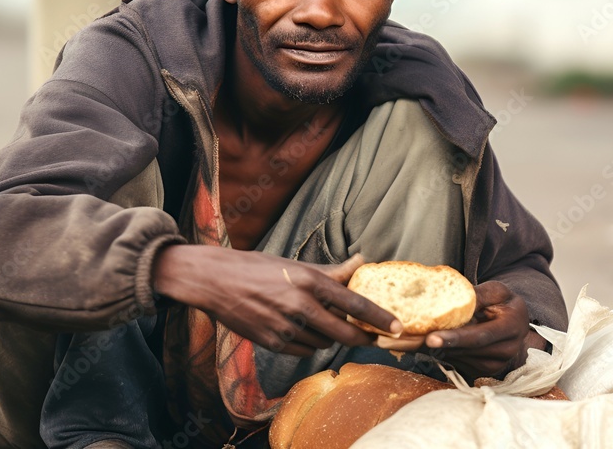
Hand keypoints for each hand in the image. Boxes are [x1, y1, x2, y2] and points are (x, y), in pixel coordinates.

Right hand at [153, 246, 400, 356]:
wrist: (215, 281)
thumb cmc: (257, 268)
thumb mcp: (295, 264)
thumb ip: (331, 270)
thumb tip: (361, 261)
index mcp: (308, 281)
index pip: (353, 303)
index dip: (378, 317)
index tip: (397, 327)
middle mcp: (300, 306)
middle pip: (343, 332)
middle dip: (362, 338)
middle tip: (372, 337)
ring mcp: (285, 327)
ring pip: (323, 342)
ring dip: (329, 337)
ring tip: (319, 321)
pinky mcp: (273, 342)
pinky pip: (303, 350)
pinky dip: (308, 343)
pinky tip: (298, 329)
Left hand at [424, 280, 544, 379]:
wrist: (517, 326)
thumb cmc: (504, 304)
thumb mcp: (497, 291)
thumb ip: (478, 295)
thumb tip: (452, 298)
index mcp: (512, 326)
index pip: (479, 336)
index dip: (455, 338)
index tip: (431, 338)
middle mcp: (507, 350)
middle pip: (467, 350)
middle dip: (438, 345)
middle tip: (412, 341)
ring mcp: (496, 364)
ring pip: (459, 358)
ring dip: (436, 350)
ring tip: (414, 340)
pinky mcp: (485, 371)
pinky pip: (458, 363)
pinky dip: (442, 353)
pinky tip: (429, 344)